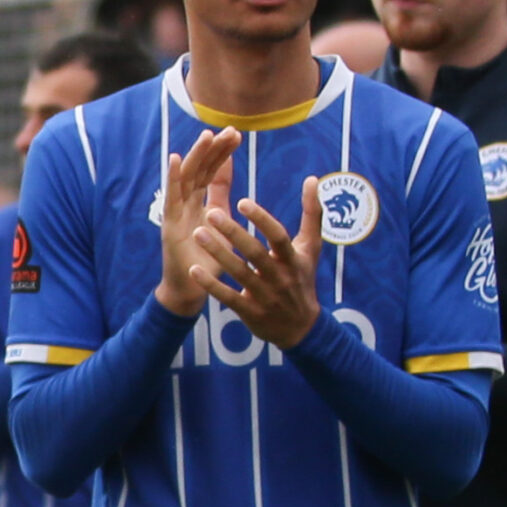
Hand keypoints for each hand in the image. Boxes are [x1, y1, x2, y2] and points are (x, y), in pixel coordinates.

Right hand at [156, 128, 240, 316]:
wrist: (192, 289)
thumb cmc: (208, 258)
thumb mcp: (221, 221)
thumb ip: (222, 194)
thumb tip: (229, 169)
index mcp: (200, 202)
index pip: (211, 171)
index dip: (222, 153)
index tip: (236, 135)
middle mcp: (186, 203)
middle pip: (199, 169)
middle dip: (213, 149)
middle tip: (228, 131)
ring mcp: (176, 212)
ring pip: (185, 178)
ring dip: (195, 156)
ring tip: (206, 136)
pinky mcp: (169, 224)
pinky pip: (171, 197)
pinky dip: (172, 177)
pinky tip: (176, 159)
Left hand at [189, 177, 324, 349]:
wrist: (301, 328)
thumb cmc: (302, 279)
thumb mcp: (311, 249)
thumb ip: (312, 214)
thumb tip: (312, 178)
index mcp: (292, 258)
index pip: (278, 236)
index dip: (261, 219)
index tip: (243, 201)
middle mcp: (279, 276)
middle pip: (255, 253)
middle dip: (233, 234)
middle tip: (210, 213)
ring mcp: (264, 296)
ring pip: (239, 273)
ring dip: (217, 253)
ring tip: (197, 233)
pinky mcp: (249, 312)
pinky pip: (228, 297)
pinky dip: (211, 284)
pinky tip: (193, 269)